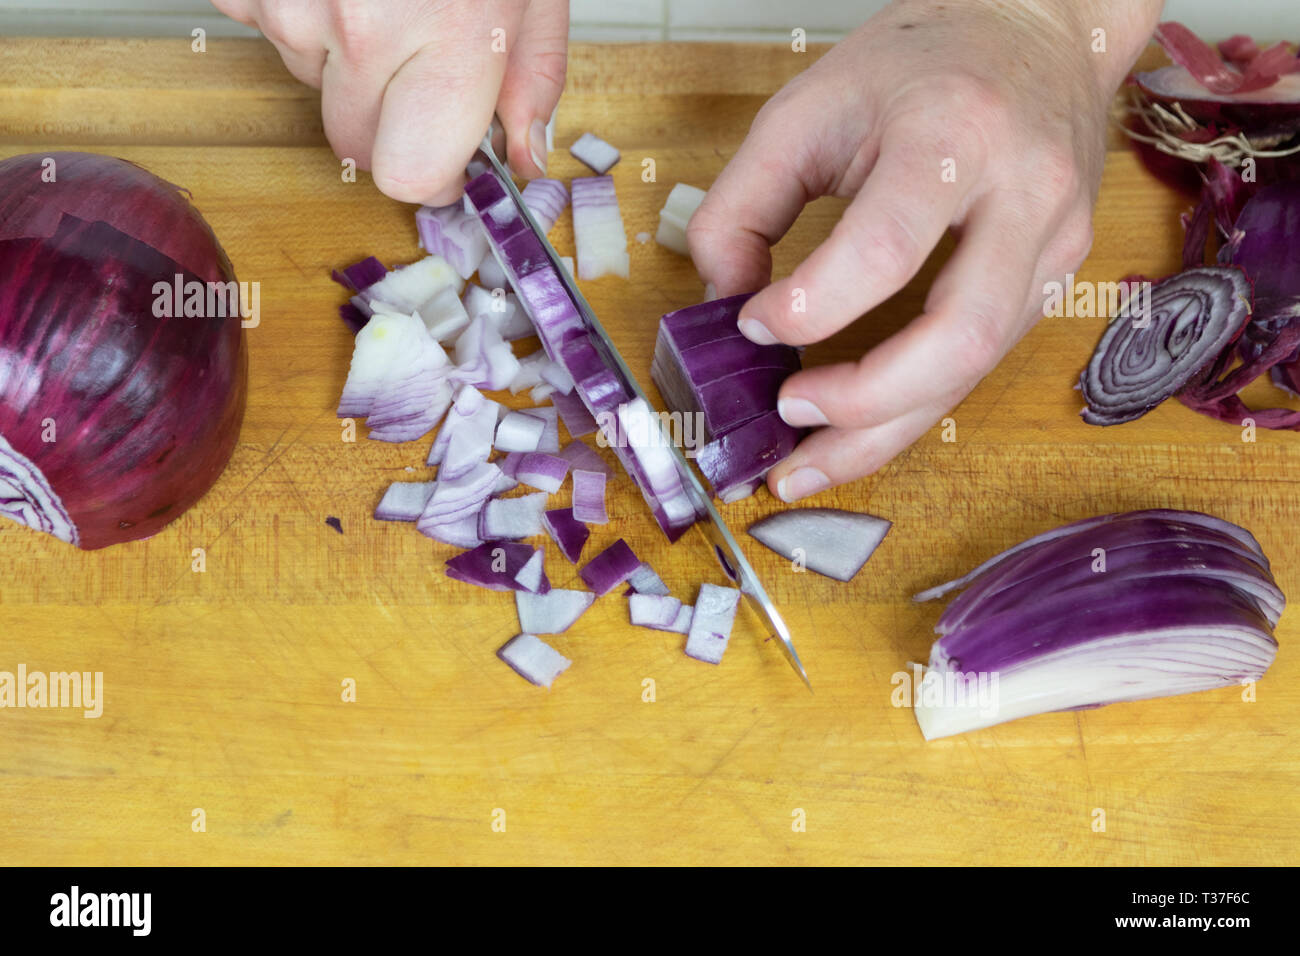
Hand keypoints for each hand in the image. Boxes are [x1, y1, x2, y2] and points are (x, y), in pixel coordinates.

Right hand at [212, 0, 568, 203]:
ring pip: (307, 83)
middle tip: (416, 59)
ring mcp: (291, 2)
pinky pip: (259, 22)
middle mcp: (364, 30)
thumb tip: (525, 158)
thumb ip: (532, 81)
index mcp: (451, 42)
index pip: (412, 177)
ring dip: (339, 58)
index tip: (448, 157)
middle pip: (354, 146)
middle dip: (388, 123)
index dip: (433, 176)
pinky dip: (290, 10)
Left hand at [687, 0, 1161, 500]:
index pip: (885, 249)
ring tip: (807, 464)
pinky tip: (855, 430)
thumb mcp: (806, 108)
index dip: (811, 307)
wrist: (1040, 32)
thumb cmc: (916, 64)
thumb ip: (744, 204)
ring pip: (975, 370)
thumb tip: (723, 304)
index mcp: (954, 135)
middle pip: (957, 337)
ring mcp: (1055, 245)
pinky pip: (979, 364)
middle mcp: (1024, 195)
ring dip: (884, 432)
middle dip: (863, 401)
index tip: (752, 324)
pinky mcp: (1057, 279)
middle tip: (786, 415)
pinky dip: (910, 406)